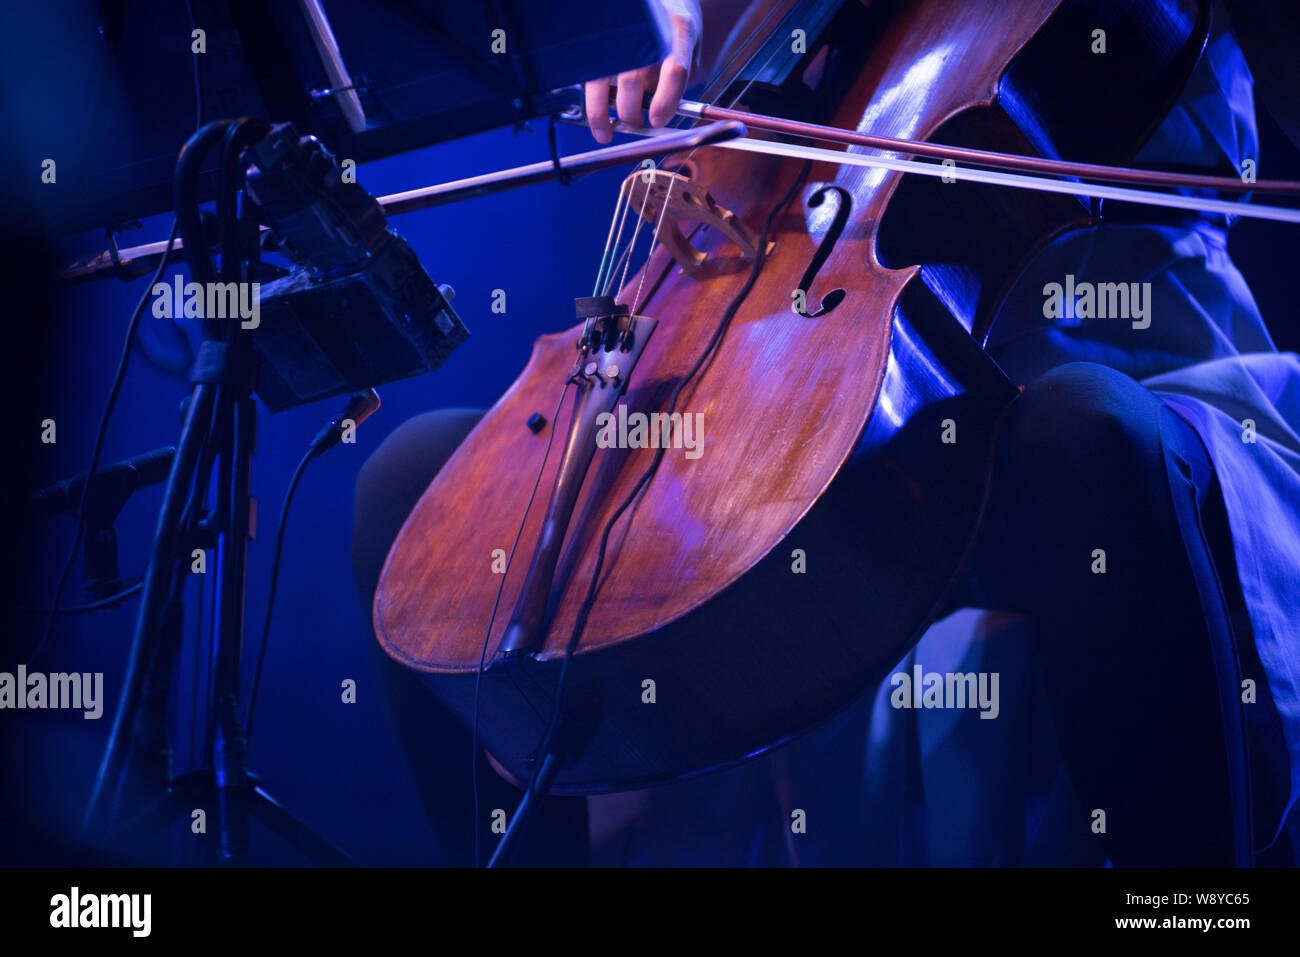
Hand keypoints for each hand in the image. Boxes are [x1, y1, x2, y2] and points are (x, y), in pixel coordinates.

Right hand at [584, 0, 701, 142]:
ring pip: (600, 81)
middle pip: (631, 81)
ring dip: (600, 114)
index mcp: (678, 33)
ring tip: (604, 133)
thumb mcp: (690, 48)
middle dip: (631, 114)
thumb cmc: (673, 29)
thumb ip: (679, 79)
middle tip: (635, 125)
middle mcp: (644, 33)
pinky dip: (589, 98)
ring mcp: (616, 36)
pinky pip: (588, 76)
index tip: (656, 121)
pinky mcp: (597, 43)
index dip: (665, 101)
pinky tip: (594, 110)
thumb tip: (657, 116)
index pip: (674, 71)